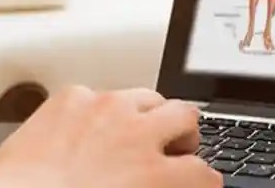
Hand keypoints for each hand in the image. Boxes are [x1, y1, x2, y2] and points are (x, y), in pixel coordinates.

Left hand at [0, 86, 217, 187]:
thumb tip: (165, 184)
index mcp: (153, 174)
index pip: (204, 174)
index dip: (202, 183)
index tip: (196, 185)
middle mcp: (135, 133)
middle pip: (186, 116)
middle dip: (183, 136)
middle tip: (170, 152)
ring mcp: (102, 108)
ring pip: (146, 96)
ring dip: (145, 116)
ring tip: (130, 135)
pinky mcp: (70, 97)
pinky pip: (96, 95)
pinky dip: (95, 112)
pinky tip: (82, 132)